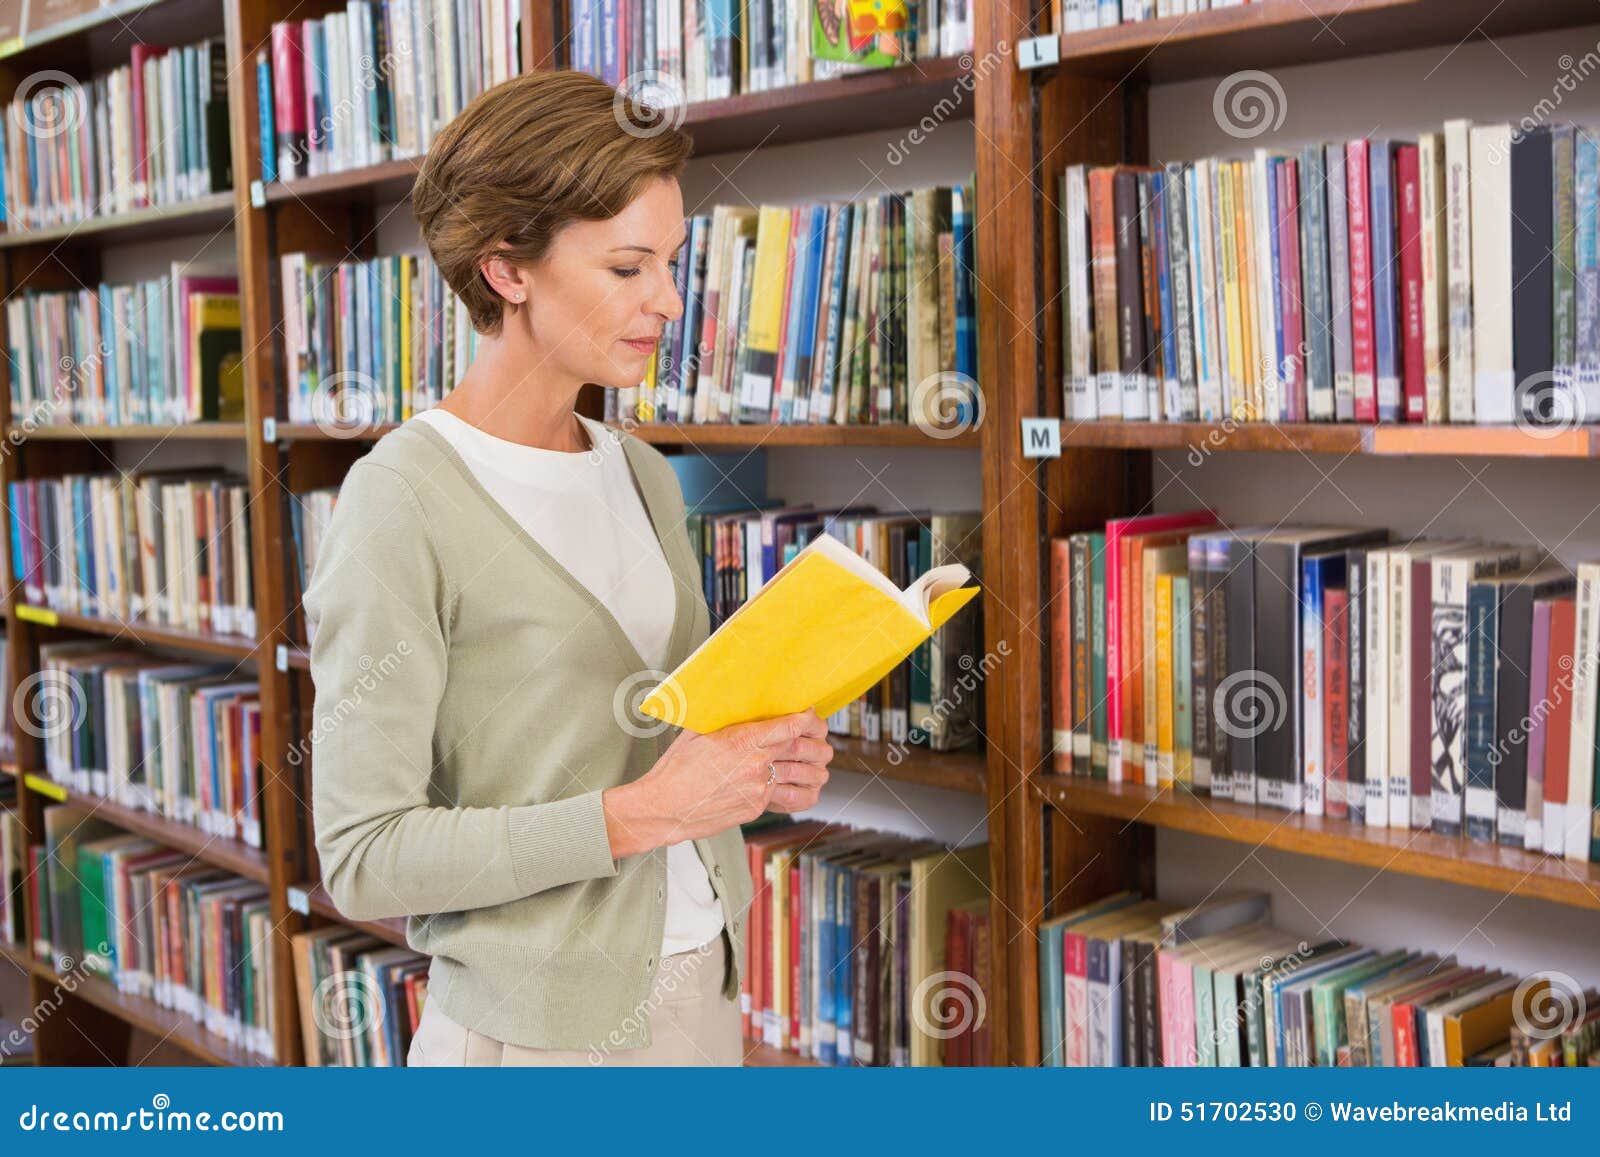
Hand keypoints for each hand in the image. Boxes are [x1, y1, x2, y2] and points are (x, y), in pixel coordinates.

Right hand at [602, 709, 832, 857]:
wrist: (662, 808)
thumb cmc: (674, 771)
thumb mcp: (697, 733)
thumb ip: (726, 721)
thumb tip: (738, 707)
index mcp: (742, 740)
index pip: (790, 726)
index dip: (807, 719)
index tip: (810, 714)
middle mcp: (756, 765)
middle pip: (804, 749)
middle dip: (818, 742)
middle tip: (820, 739)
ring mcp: (759, 789)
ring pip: (805, 776)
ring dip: (817, 769)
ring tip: (819, 765)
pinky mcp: (756, 808)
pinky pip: (790, 799)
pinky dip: (802, 792)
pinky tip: (805, 787)